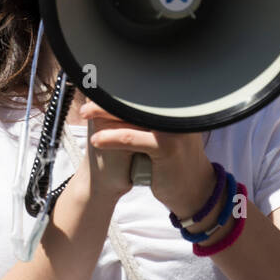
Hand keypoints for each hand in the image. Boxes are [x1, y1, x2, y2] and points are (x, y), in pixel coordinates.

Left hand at [80, 101, 209, 214]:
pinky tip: (96, 140)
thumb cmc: (172, 162)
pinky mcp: (167, 146)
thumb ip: (149, 117)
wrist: (193, 190)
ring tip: (86, 115)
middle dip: (108, 99)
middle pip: (136, 101)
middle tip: (87, 101)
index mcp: (177, 108)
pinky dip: (110, 138)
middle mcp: (179, 114)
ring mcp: (174, 129)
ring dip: (103, 113)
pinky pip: (130, 138)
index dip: (119, 91)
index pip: (142, 94)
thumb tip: (119, 98)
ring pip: (131, 116)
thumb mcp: (164, 134)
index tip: (97, 89)